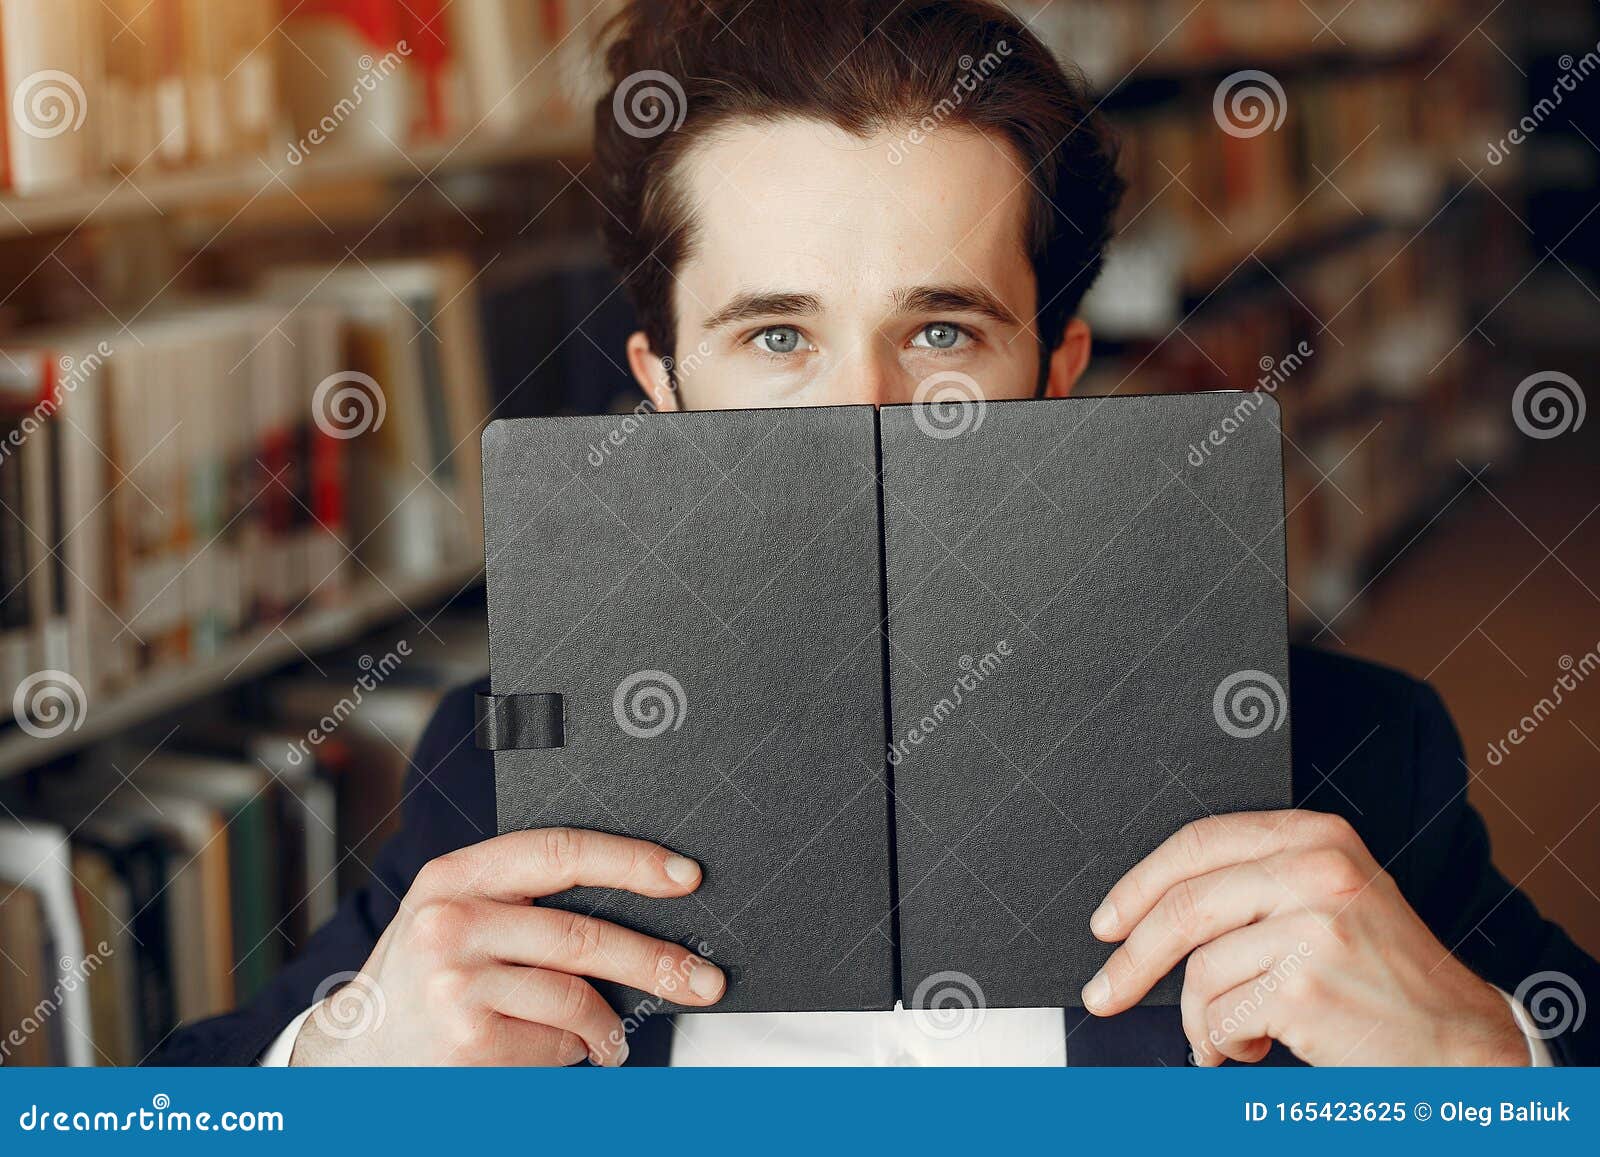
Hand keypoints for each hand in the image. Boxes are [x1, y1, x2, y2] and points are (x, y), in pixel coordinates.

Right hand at [289, 827, 724, 1065]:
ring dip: (609, 1025)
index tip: (685, 875)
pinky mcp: (468, 1040)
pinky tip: (560, 1052)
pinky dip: (572, 1052)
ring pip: (576, 997)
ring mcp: (457, 983)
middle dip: (658, 961)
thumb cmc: (426, 976)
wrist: (354, 1051)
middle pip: (584, 935)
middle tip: (704, 979)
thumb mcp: (456, 913)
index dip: (630, 860)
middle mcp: (451, 921)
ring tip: (612, 1039)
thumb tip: (637, 901)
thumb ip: (522, 898)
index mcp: (457, 874)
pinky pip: (556, 1042)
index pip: (560, 851)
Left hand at [1081, 810, 1527, 1065]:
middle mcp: (1314, 868)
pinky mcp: (1305, 985)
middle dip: (1132, 959)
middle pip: (1183, 905)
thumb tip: (1149, 912)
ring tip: (1232, 1036)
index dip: (1139, 884)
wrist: (1462, 1044)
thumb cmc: (1384, 980)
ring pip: (1200, 969)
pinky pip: (1221, 1016)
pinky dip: (1224, 1044)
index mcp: (1315, 835)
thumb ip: (1254, 886)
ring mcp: (1312, 925)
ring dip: (1201, 1019)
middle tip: (1103, 993)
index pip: (1198, 843)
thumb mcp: (1327, 902)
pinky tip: (1257, 1049)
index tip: (1107, 921)